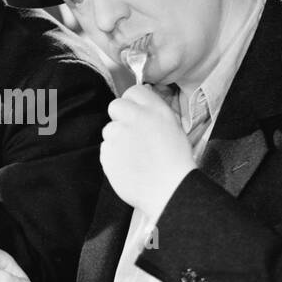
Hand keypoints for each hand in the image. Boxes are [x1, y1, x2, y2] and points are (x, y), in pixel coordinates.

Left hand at [100, 84, 195, 215]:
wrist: (170, 190)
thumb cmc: (176, 163)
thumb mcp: (174, 128)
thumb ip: (154, 114)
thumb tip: (141, 108)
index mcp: (155, 110)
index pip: (133, 91)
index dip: (133, 102)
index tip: (135, 113)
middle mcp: (135, 118)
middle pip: (115, 106)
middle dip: (120, 117)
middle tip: (131, 134)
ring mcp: (118, 135)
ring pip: (109, 130)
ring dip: (117, 140)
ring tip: (134, 156)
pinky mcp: (107, 153)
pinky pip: (105, 150)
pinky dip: (114, 157)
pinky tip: (129, 166)